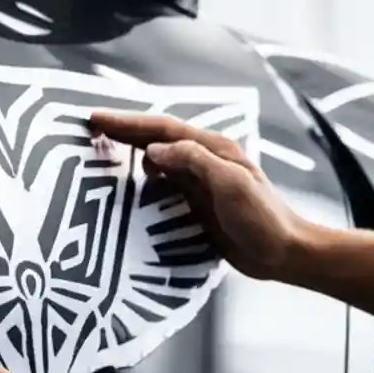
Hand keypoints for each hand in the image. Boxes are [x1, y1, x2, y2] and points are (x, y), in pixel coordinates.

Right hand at [89, 111, 311, 280]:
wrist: (284, 253)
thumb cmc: (262, 219)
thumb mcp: (232, 185)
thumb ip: (195, 162)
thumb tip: (153, 151)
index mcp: (212, 149)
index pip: (161, 129)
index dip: (127, 123)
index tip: (95, 119)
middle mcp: (204, 159)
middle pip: (156, 138)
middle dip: (123, 130)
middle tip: (89, 127)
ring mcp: (200, 180)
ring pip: (157, 157)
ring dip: (130, 149)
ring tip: (101, 149)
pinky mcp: (197, 201)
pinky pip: (163, 181)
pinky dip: (141, 176)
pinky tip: (129, 183)